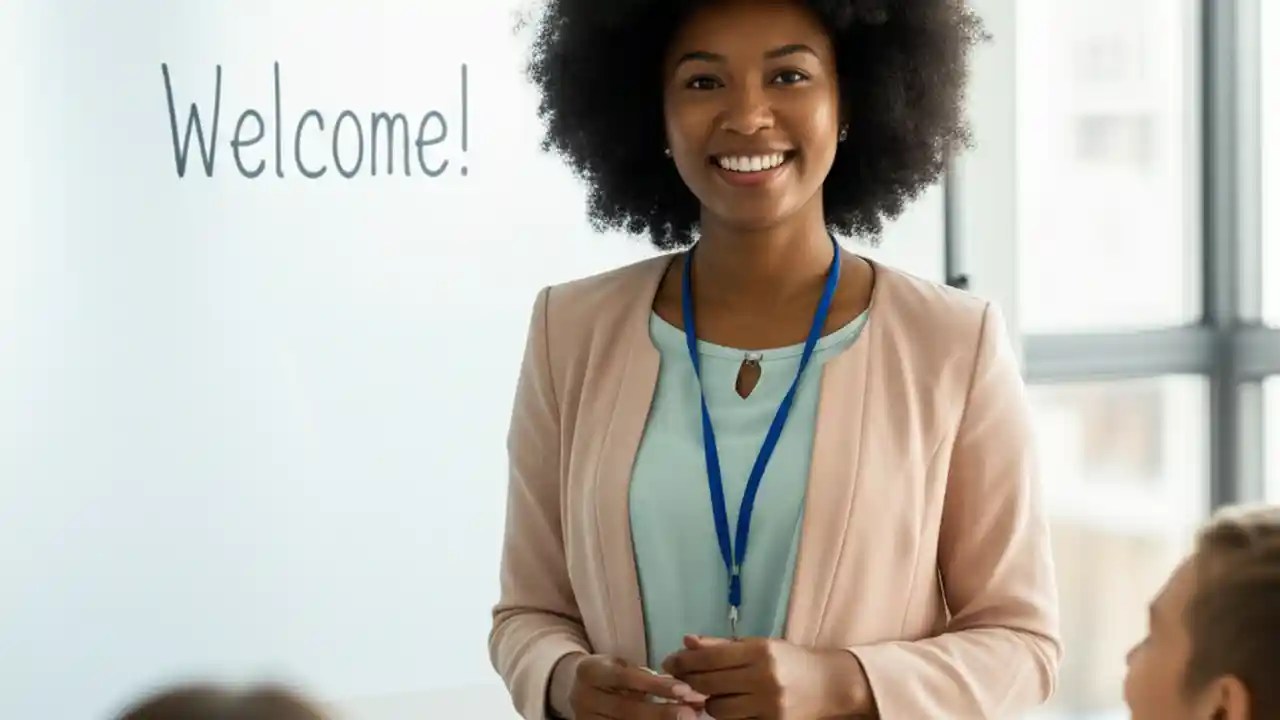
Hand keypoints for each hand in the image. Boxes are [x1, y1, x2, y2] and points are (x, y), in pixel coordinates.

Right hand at [557, 653, 707, 719]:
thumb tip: (689, 691)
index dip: (655, 685)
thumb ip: (650, 677)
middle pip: (626, 709)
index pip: (625, 678)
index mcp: (590, 672)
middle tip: (690, 714)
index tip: (684, 689)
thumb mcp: (622, 666)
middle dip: (661, 712)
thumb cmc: (610, 675)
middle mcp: (583, 698)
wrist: (580, 690)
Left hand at [662, 635, 871, 719]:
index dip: (684, 661)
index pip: (710, 658)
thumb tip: (687, 641)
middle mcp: (764, 677)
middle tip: (676, 677)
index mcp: (760, 651)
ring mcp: (769, 705)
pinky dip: (725, 715)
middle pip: (709, 684)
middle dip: (687, 681)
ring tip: (705, 692)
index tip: (669, 661)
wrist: (829, 685)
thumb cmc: (789, 660)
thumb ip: (722, 645)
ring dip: (706, 701)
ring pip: (718, 709)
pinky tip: (724, 705)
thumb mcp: (759, 644)